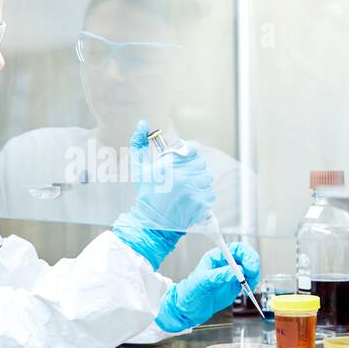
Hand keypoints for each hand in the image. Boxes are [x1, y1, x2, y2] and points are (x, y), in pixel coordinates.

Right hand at [112, 120, 215, 270]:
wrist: (151, 224)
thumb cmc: (146, 195)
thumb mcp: (139, 168)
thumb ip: (139, 144)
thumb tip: (142, 123)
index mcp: (168, 166)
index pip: (192, 150)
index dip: (188, 156)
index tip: (182, 165)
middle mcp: (182, 177)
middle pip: (200, 164)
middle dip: (193, 171)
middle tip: (182, 180)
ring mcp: (192, 191)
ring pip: (206, 178)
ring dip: (199, 183)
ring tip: (186, 191)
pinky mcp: (201, 204)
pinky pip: (210, 193)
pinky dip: (203, 197)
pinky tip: (190, 200)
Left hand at [155, 242, 261, 332]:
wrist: (188, 309)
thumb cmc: (189, 293)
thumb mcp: (201, 283)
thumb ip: (217, 276)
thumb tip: (233, 272)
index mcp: (216, 257)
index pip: (235, 249)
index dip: (246, 254)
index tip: (249, 265)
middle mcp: (225, 264)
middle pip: (246, 257)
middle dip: (253, 264)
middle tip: (253, 274)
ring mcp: (231, 274)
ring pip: (250, 269)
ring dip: (254, 275)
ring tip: (249, 285)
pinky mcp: (235, 285)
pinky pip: (248, 281)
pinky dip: (252, 284)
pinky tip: (248, 290)